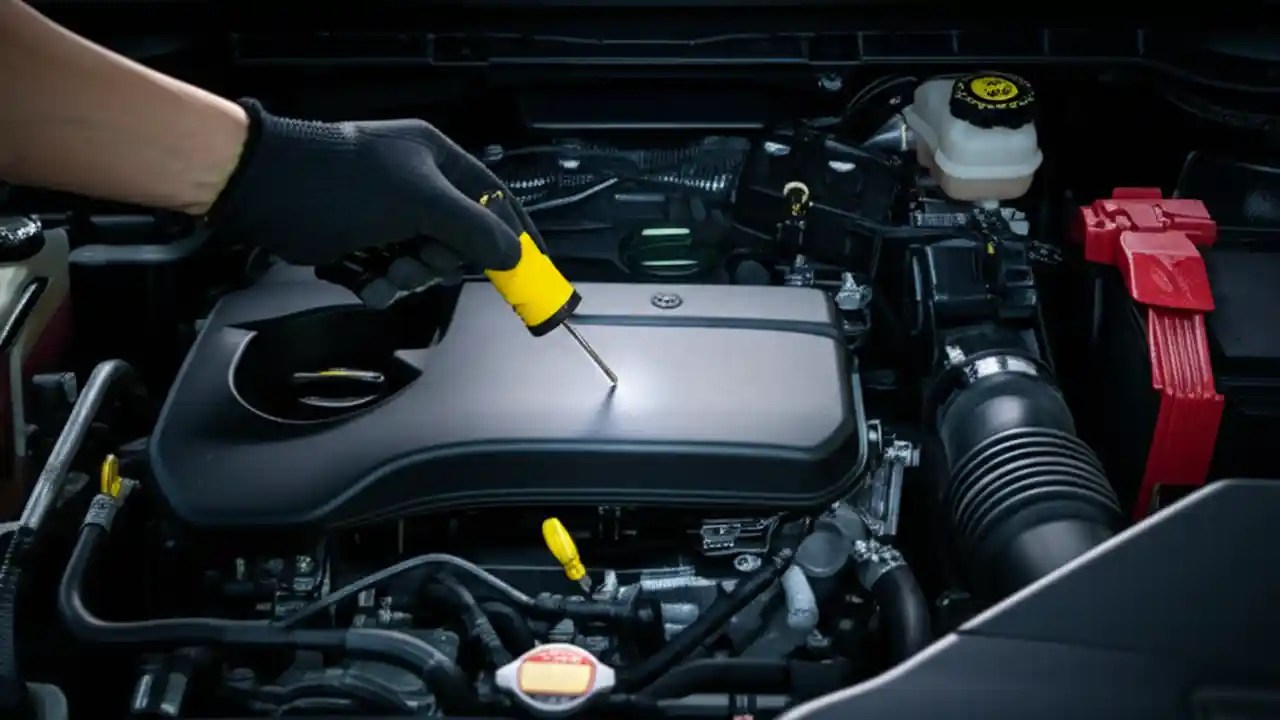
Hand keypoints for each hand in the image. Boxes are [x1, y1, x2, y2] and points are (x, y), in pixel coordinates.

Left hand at [208, 99, 527, 270]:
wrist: (266, 191)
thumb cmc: (344, 183)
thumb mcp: (421, 202)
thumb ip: (474, 229)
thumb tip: (515, 254)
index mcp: (437, 160)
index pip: (494, 197)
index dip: (516, 233)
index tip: (532, 268)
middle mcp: (417, 185)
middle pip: (459, 240)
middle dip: (442, 262)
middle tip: (423, 263)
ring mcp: (387, 215)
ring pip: (424, 263)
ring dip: (409, 277)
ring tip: (385, 273)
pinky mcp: (361, 242)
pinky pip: (391, 275)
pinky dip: (382, 286)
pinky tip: (368, 283)